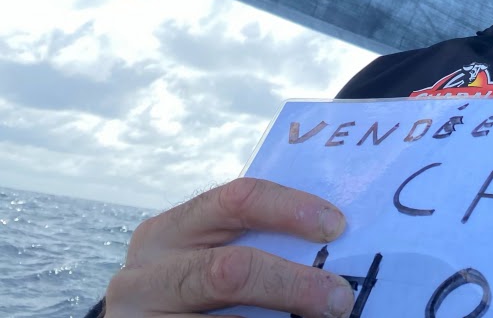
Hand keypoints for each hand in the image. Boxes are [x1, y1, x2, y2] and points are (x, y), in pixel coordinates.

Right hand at [104, 177, 355, 316]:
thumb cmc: (190, 290)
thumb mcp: (204, 256)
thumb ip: (253, 244)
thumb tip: (333, 249)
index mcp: (169, 231)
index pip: (236, 200)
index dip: (290, 210)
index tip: (336, 226)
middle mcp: (147, 274)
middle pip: (231, 270)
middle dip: (293, 283)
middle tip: (339, 299)